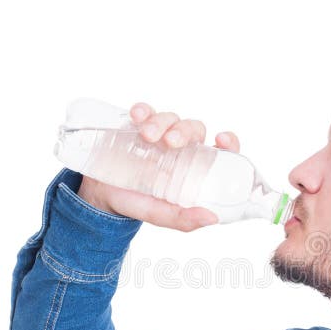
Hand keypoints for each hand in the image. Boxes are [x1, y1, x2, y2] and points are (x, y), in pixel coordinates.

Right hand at [76, 102, 240, 231]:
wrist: (101, 196)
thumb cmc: (136, 204)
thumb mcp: (160, 216)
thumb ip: (184, 219)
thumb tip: (213, 218)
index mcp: (193, 168)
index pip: (220, 151)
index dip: (228, 143)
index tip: (222, 139)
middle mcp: (180, 149)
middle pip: (193, 130)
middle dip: (184, 130)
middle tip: (171, 142)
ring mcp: (159, 136)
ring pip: (170, 118)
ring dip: (162, 122)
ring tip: (147, 135)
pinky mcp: (137, 126)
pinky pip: (145, 112)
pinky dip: (143, 110)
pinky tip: (137, 115)